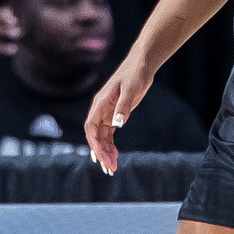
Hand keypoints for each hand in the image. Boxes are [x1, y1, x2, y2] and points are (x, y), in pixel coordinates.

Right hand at [85, 59, 152, 173]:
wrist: (141, 65)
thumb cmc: (135, 74)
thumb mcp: (131, 90)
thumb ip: (123, 107)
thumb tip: (117, 124)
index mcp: (100, 103)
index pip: (91, 127)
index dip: (94, 143)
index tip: (101, 158)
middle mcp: (100, 110)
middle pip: (95, 136)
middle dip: (100, 153)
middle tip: (109, 169)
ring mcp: (106, 113)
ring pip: (101, 137)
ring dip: (105, 152)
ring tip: (112, 168)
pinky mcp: (114, 114)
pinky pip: (109, 134)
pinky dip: (111, 146)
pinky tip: (115, 156)